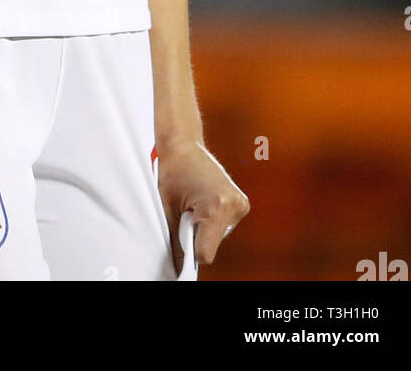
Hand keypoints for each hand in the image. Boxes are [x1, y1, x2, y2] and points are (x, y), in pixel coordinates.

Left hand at [156, 137, 249, 271]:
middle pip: (212, 245)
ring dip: (204, 228)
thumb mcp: (168, 208)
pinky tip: (204, 202)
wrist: (183, 144)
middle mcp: (234, 206)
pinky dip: (212, 221)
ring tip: (194, 204)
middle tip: (186, 211)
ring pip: (219, 237)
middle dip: (196, 236)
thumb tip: (177, 268)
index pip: (205, 253)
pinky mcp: (242, 203)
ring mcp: (241, 204)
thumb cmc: (172, 170)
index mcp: (216, 206)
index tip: (181, 245)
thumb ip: (174, 242)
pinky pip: (224, 226)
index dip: (190, 252)